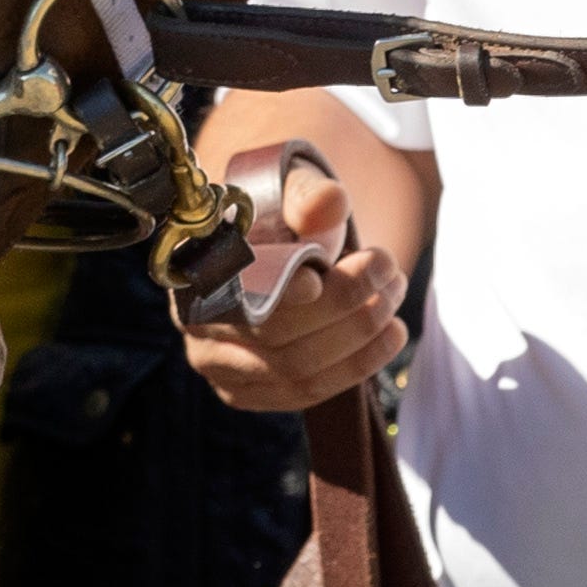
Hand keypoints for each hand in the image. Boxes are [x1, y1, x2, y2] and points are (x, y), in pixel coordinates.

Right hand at [181, 160, 410, 414]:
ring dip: (358, 338)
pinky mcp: (247, 393)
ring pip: (294, 370)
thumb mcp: (287, 193)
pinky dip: (354, 367)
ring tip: (394, 300)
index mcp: (193, 267)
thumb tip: (329, 203)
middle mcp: (195, 324)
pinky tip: (387, 339)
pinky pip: (304, 392)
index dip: (279, 287)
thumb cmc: (274, 218)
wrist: (269, 250)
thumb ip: (305, 196)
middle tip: (389, 273)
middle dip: (342, 306)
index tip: (322, 276)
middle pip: (272, 334)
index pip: (233, 288)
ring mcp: (218, 366)